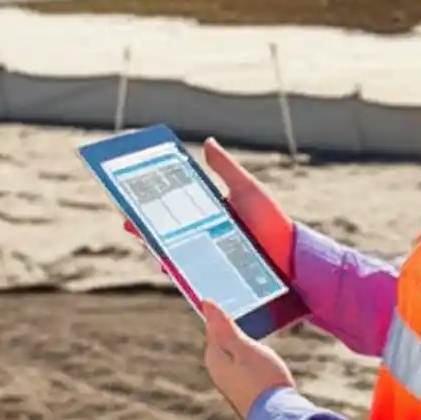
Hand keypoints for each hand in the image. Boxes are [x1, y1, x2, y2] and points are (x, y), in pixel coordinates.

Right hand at [123, 137, 295, 276]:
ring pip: (174, 254)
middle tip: (128, 221)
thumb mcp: (246, 189)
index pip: (174, 211)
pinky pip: (189, 276)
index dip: (152, 206)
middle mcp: (205, 238)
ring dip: (155, 247)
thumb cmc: (271, 220)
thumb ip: (226, 168)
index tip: (132, 200)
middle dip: (146, 228)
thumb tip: (207, 141)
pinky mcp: (214, 278)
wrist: (292, 256)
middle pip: (168, 233)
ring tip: (142, 238)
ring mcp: (209, 259)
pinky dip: (175, 270)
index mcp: (210, 215)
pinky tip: (164, 263)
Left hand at [202, 299, 296, 419]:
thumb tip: (206, 303)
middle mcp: (218, 369)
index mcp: (214, 356)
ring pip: (232, 351)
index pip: (212, 327)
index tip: (233, 297)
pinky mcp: (243, 388)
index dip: (222, 313)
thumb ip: (224, 327)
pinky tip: (260, 353)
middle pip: (222, 340)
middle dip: (231, 326)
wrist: (276, 416)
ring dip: (241, 340)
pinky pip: (241, 363)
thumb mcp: (243, 347)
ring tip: (256, 326)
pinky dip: (248, 353)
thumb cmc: (261, 378)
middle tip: (246, 307)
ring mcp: (230, 380)